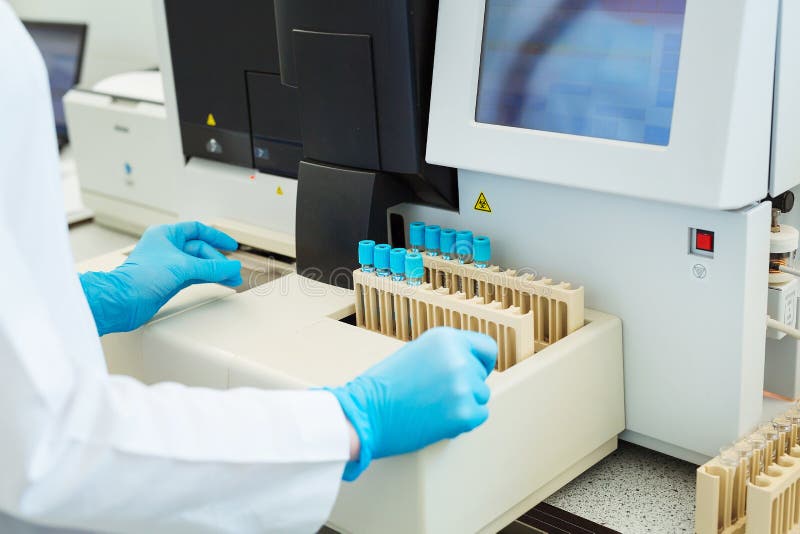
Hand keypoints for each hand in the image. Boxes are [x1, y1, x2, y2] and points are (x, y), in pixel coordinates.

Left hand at [80, 222, 242, 335]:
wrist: (122, 301)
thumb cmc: (140, 277)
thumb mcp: (183, 267)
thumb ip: (211, 267)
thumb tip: (232, 267)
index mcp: (166, 234)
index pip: (197, 230)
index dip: (216, 237)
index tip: (231, 245)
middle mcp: (167, 248)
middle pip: (201, 249)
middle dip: (219, 260)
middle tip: (233, 271)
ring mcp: (169, 265)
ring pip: (199, 265)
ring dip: (216, 271)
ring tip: (232, 279)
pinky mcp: (170, 282)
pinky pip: (195, 276)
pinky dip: (208, 279)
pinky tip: (219, 282)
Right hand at [327, 328, 497, 480]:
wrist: (364, 414)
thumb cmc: (384, 387)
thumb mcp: (417, 353)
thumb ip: (445, 355)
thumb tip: (472, 367)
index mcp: (446, 338)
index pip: (487, 348)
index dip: (480, 362)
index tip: (473, 372)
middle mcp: (458, 358)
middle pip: (481, 376)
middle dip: (465, 387)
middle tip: (436, 396)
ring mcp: (463, 386)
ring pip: (480, 397)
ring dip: (463, 404)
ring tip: (432, 406)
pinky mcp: (464, 414)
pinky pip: (479, 416)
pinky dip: (463, 421)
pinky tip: (437, 418)